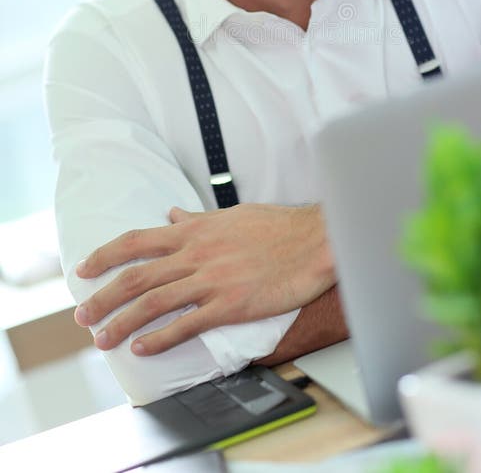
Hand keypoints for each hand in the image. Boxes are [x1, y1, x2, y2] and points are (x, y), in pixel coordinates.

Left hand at [74, 203, 335, 355]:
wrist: (315, 240)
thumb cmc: (277, 226)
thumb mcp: (231, 215)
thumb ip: (196, 219)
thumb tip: (170, 215)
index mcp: (195, 230)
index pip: (137, 240)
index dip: (105, 255)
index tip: (84, 269)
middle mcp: (196, 253)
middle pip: (137, 276)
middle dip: (103, 297)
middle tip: (83, 316)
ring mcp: (212, 279)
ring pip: (154, 302)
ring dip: (122, 323)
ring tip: (103, 339)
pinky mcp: (231, 304)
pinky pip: (187, 324)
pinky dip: (160, 338)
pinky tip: (143, 348)